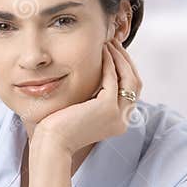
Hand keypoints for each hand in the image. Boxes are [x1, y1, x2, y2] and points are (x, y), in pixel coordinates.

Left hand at [31, 38, 142, 156]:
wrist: (51, 143)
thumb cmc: (60, 129)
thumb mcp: (83, 111)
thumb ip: (93, 98)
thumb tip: (98, 76)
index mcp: (118, 122)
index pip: (131, 91)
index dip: (126, 69)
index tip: (115, 52)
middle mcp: (123, 120)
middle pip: (135, 83)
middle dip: (126, 60)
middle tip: (115, 43)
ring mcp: (117, 115)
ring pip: (130, 80)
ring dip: (120, 58)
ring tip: (109, 43)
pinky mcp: (107, 108)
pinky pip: (113, 79)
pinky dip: (109, 63)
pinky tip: (101, 52)